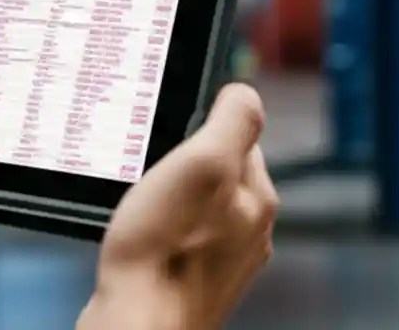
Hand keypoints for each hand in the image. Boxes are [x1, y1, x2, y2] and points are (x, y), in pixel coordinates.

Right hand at [79, 84, 277, 329]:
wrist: (138, 322)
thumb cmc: (164, 249)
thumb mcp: (202, 161)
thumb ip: (233, 120)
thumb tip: (244, 92)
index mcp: (259, 196)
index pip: (240, 136)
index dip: (201, 128)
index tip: (172, 139)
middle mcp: (252, 231)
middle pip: (218, 172)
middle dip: (185, 166)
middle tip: (153, 173)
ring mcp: (225, 261)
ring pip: (198, 208)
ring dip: (171, 201)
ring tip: (146, 208)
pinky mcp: (196, 283)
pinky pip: (181, 240)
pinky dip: (163, 233)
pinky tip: (145, 239)